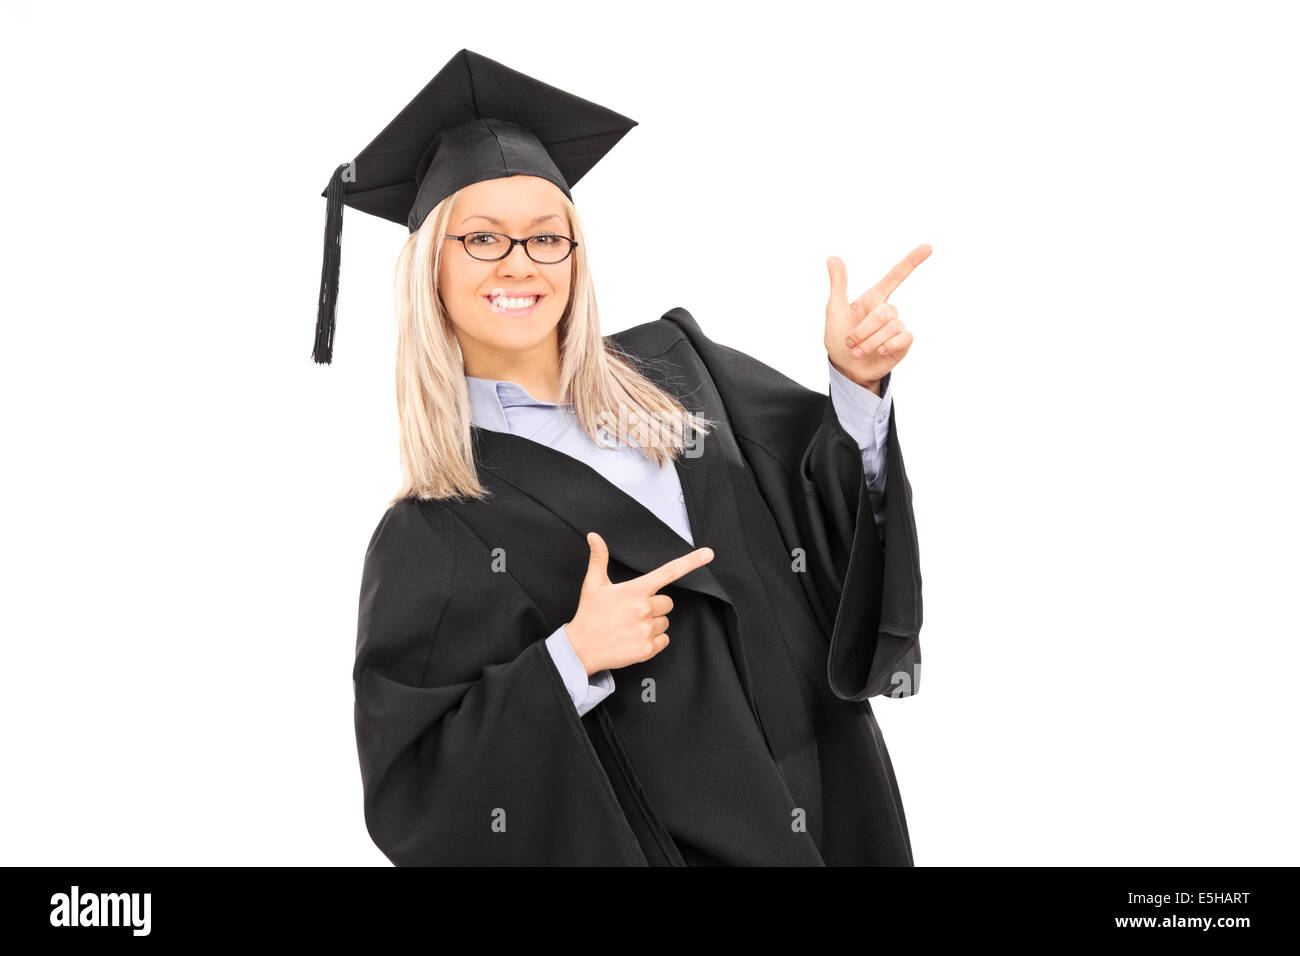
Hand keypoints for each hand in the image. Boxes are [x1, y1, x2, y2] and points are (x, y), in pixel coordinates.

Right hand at [564, 531, 714, 674]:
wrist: (581, 649)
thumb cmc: (589, 615)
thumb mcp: (593, 585)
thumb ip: (599, 559)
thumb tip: (594, 536)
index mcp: (635, 590)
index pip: (668, 572)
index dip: (690, 562)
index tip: (708, 554)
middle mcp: (644, 608)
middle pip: (668, 602)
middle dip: (655, 606)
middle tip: (633, 612)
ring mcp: (647, 629)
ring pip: (665, 621)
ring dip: (653, 624)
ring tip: (631, 626)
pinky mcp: (648, 649)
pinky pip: (664, 640)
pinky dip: (653, 641)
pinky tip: (634, 639)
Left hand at [825, 244, 931, 387]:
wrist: (846, 367)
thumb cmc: (839, 337)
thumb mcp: (835, 310)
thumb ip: (838, 284)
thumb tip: (832, 257)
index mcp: (873, 298)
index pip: (896, 276)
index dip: (911, 261)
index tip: (928, 247)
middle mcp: (887, 311)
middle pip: (885, 312)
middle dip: (865, 329)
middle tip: (850, 342)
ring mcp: (896, 327)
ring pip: (892, 327)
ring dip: (870, 342)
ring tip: (858, 351)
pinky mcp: (903, 343)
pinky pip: (904, 338)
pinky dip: (889, 345)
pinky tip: (880, 351)